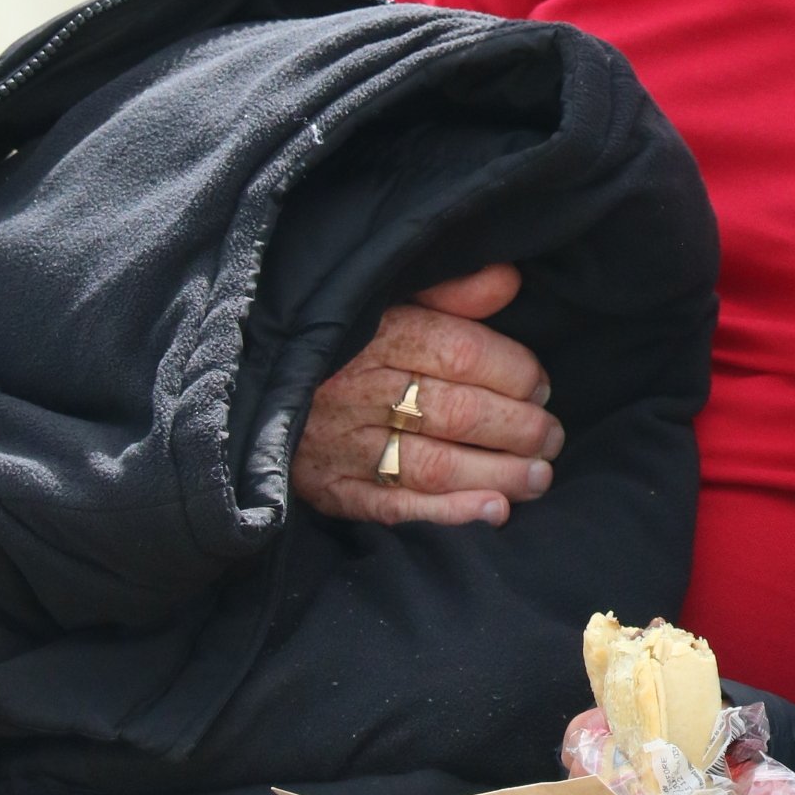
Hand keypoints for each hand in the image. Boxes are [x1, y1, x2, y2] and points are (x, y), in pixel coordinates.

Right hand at [291, 262, 563, 526]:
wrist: (243, 379)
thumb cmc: (335, 337)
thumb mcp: (384, 298)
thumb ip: (446, 291)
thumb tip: (507, 279)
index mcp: (373, 333)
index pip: (459, 352)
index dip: (514, 372)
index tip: (542, 386)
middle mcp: (355, 390)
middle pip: (456, 412)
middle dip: (518, 427)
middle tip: (552, 437)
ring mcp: (339, 446)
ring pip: (434, 464)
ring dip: (498, 474)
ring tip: (539, 476)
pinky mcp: (328, 490)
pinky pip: (393, 509)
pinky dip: (446, 514)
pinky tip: (494, 513)